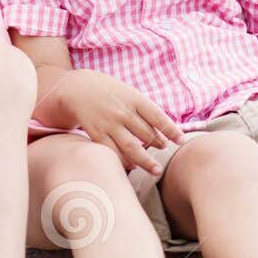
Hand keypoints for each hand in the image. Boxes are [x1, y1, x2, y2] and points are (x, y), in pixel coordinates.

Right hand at [54, 70, 184, 174]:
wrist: (75, 87)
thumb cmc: (108, 91)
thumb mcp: (128, 92)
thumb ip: (143, 109)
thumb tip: (162, 130)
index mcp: (134, 99)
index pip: (158, 117)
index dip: (172, 130)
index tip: (182, 141)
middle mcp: (123, 112)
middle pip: (147, 134)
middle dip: (158, 145)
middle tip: (165, 152)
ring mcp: (109, 124)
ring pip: (131, 147)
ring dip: (145, 160)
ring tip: (155, 169)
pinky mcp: (96, 133)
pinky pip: (112, 151)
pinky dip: (123, 161)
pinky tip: (131, 166)